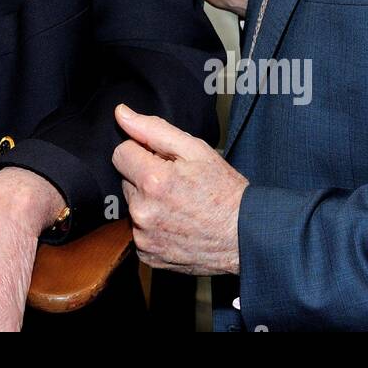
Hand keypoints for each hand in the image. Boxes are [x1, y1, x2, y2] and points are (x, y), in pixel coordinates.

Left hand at [113, 104, 246, 275]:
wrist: (246, 237)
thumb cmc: (224, 190)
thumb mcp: (195, 149)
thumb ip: (152, 129)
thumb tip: (120, 113)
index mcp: (153, 180)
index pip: (121, 153)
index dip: (142, 152)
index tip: (162, 161)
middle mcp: (142, 211)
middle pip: (126, 180)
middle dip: (145, 177)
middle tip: (176, 184)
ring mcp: (144, 237)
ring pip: (131, 206)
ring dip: (147, 202)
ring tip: (179, 205)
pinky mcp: (147, 255)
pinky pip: (138, 231)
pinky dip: (152, 226)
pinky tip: (175, 224)